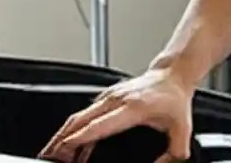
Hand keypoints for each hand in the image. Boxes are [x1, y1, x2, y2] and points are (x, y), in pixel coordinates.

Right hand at [39, 66, 194, 161]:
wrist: (172, 75)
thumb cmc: (174, 99)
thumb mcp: (181, 130)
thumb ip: (174, 153)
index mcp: (133, 107)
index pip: (100, 124)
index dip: (80, 139)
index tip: (64, 150)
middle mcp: (117, 99)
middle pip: (80, 120)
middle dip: (61, 140)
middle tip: (49, 157)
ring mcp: (109, 97)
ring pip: (78, 117)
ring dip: (63, 135)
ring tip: (53, 155)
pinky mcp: (106, 97)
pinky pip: (84, 115)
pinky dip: (73, 130)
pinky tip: (70, 147)